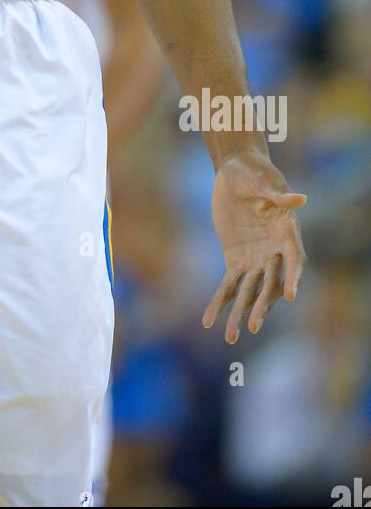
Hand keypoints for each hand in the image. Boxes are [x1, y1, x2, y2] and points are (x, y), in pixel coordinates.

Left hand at [204, 148, 306, 342]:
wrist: (233, 171)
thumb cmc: (254, 172)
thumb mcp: (263, 179)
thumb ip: (278, 193)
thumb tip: (300, 198)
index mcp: (287, 231)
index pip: (294, 258)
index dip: (293, 276)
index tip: (291, 295)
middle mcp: (275, 250)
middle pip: (271, 283)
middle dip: (263, 305)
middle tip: (254, 325)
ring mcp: (255, 258)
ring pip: (249, 291)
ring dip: (240, 313)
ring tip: (230, 337)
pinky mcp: (235, 259)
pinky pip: (228, 285)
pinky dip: (219, 302)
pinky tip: (208, 321)